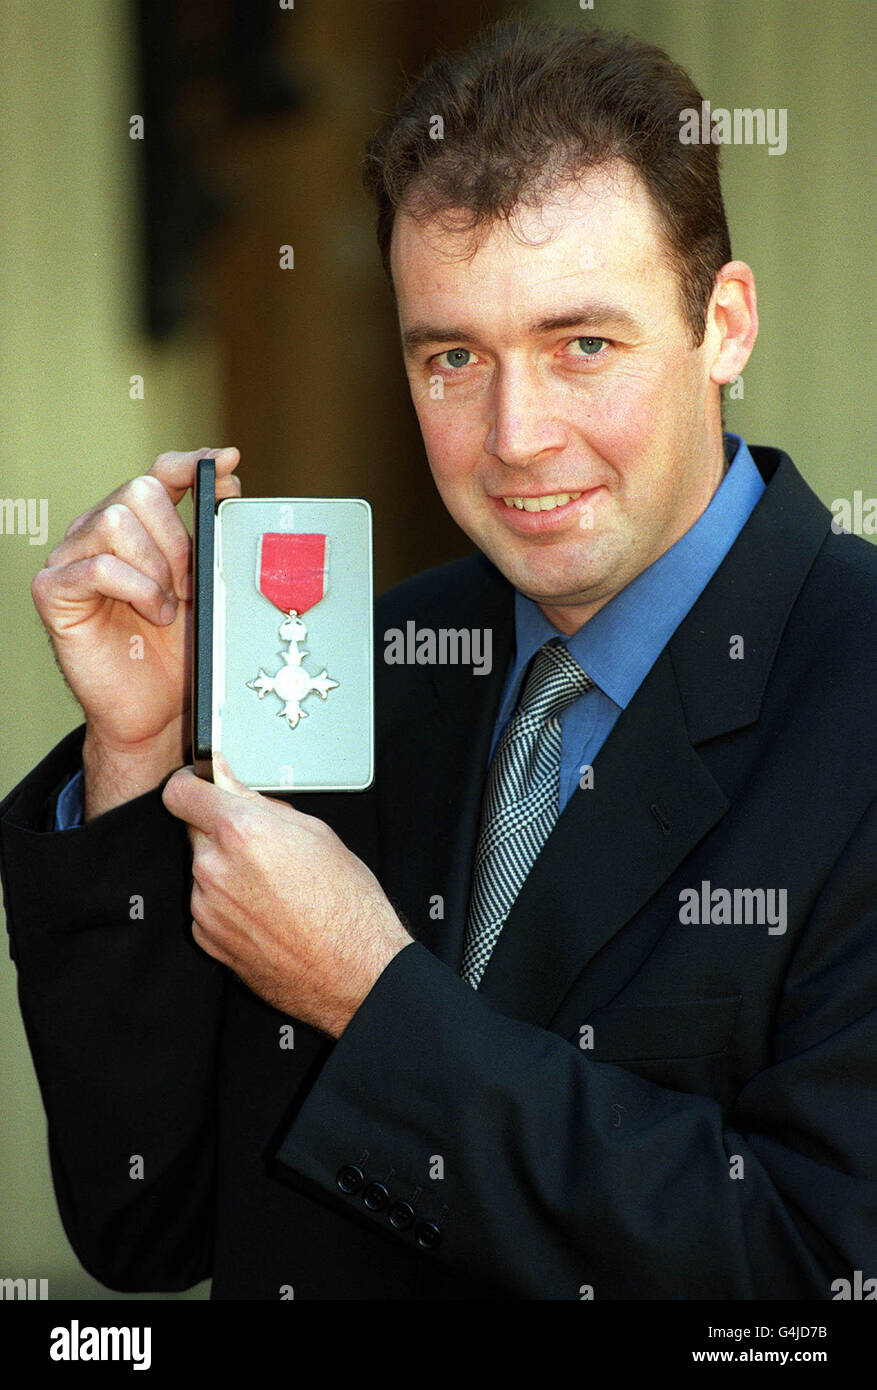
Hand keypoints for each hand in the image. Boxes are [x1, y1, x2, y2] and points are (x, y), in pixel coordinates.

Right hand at [31, 447, 241, 814]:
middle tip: (189, 584)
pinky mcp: (53, 591)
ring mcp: (71, 560)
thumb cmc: (179, 652)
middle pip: (138, 490)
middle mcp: (98, 534)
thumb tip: (228, 476)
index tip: (227, 464)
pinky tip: (151, 615)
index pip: (158, 472)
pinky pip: (97, 566)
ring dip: (155, 568)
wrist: (158, 712)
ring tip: (167, 607)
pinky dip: (135, 589)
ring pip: (114, 521)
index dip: (191, 463)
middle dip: (177, 538)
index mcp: (137, 527)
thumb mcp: (207, 584)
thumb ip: (211, 532)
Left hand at [162, 755, 413, 1038]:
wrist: (354, 971)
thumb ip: (261, 803)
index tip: (203, 787)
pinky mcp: (206, 938)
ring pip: (203, 869)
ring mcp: (206, 906)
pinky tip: (267, 912)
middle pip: (194, 830)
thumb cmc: (346, 905)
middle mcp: (213, 868)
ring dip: (226, 869)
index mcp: (240, 832)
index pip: (182, 792)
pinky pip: (207, 905)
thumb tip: (231, 782)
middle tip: (263, 844)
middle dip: (221, 831)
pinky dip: (228, 904)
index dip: (193, 785)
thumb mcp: (316, 833)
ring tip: (275, 886)